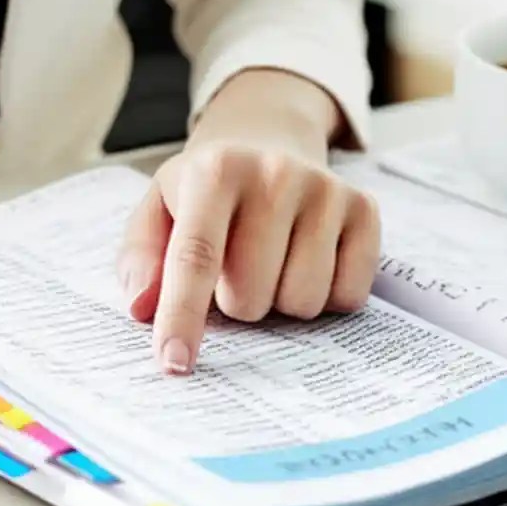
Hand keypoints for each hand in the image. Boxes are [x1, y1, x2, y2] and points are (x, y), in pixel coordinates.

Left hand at [117, 69, 379, 373]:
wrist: (268, 142)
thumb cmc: (204, 194)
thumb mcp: (157, 211)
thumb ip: (142, 260)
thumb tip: (143, 308)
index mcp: (215, 171)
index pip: (196, 258)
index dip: (182, 316)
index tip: (174, 363)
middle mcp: (275, 172)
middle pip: (251, 295)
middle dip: (235, 304)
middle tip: (233, 272)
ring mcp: (325, 190)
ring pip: (302, 301)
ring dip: (280, 302)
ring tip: (270, 263)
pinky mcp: (364, 208)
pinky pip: (347, 296)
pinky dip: (325, 295)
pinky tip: (307, 260)